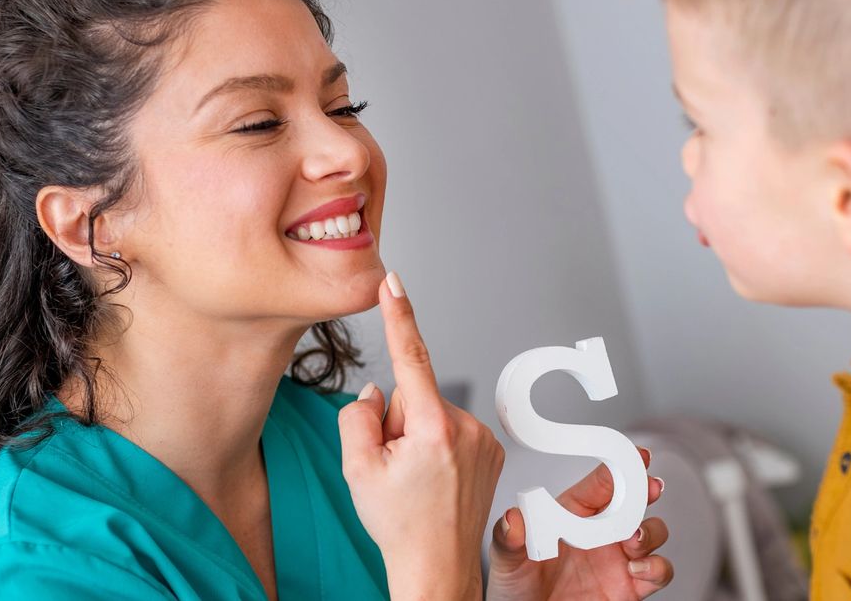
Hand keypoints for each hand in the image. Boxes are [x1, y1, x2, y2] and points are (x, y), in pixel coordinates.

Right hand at [338, 272, 504, 600]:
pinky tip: (435, 480)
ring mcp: (485, 439)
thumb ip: (359, 416)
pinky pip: (452, 430)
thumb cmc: (399, 525)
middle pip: (415, 396)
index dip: (399, 316)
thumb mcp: (357, 469)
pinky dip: (437, 446)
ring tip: (417, 481)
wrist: (437, 568)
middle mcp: (466, 427)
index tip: (392, 282)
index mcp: (433, 428)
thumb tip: (379, 390)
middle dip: (398, 422)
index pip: (412, 357)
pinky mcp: (493, 449)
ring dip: (418, 437)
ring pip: (433, 414)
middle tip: (395, 469)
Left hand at [486, 447, 673, 599]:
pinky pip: (658, 572)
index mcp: (574, 513)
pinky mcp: (630, 587)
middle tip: (648, 487)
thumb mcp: (508, 562)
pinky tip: (638, 569)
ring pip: (652, 532)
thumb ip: (509, 540)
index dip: (622, 465)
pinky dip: (657, 567)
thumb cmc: (518, 589)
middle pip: (634, 501)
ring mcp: (618, 559)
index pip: (602, 482)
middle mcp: (601, 533)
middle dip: (646, 490)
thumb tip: (512, 518)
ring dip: (650, 531)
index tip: (636, 456)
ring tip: (632, 538)